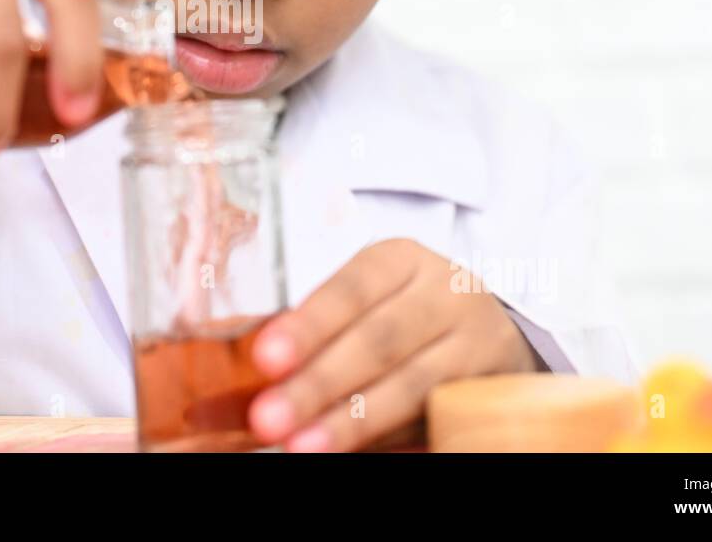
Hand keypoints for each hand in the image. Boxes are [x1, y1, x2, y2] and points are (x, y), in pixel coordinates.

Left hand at [247, 238, 541, 451]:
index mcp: (400, 259)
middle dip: (319, 381)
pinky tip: (349, 451)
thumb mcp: (361, 306)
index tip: (265, 357)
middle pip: (379, 339)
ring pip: (411, 383)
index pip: (351, 287)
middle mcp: (445, 291)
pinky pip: (435, 414)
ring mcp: (476, 339)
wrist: (488, 332)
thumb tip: (219, 398)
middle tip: (268, 418)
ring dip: (352, 420)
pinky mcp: (492, 385)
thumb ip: (305, 339)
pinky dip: (387, 437)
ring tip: (302, 447)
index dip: (309, 324)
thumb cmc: (399, 316)